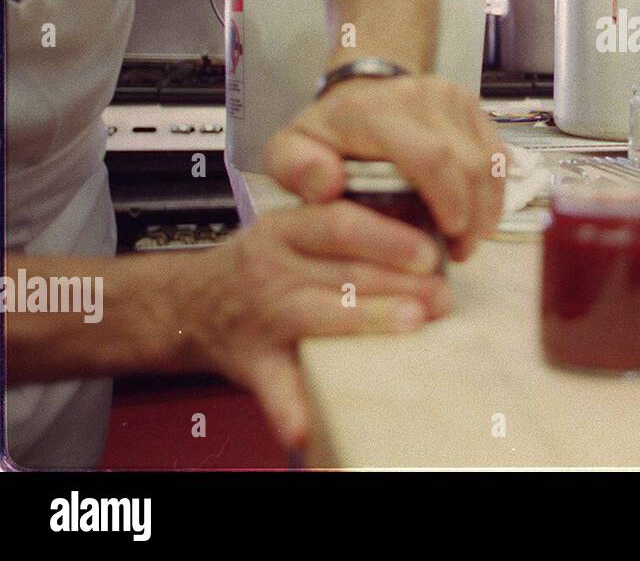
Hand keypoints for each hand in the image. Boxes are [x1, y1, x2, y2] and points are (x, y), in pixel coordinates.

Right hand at [175, 202, 449, 448]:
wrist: (187, 305)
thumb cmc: (261, 266)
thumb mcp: (293, 230)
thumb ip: (347, 228)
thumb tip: (426, 239)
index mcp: (286, 229)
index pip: (341, 224)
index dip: (388, 238)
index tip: (429, 253)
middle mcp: (271, 269)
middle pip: (342, 272)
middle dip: (399, 284)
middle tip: (441, 296)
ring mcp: (261, 318)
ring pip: (317, 316)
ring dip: (367, 319)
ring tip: (412, 323)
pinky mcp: (251, 364)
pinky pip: (274, 386)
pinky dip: (291, 408)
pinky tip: (313, 424)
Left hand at [264, 75, 506, 260]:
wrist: (360, 93)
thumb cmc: (328, 135)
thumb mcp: (290, 150)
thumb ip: (295, 168)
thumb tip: (326, 184)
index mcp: (377, 112)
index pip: (431, 156)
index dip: (449, 201)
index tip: (449, 239)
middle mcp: (422, 96)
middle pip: (469, 162)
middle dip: (473, 214)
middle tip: (460, 251)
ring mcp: (454, 98)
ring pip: (490, 159)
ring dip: (488, 207)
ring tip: (470, 240)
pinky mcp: (475, 106)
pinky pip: (499, 153)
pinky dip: (496, 190)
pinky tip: (481, 217)